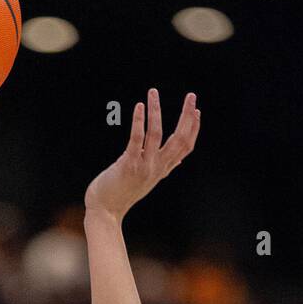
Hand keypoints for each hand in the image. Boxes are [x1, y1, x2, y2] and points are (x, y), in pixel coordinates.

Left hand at [84, 89, 199, 221]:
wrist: (106, 211)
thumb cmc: (123, 192)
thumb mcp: (148, 178)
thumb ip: (164, 166)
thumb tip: (179, 159)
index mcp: (162, 169)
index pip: (185, 147)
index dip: (193, 129)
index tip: (196, 111)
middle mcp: (157, 168)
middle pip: (178, 140)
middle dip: (186, 117)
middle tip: (192, 96)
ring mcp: (144, 167)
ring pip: (156, 134)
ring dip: (156, 111)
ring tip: (153, 92)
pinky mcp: (128, 165)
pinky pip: (136, 140)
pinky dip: (139, 121)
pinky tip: (139, 106)